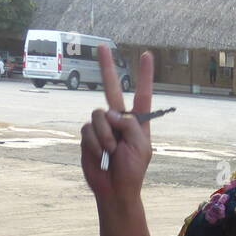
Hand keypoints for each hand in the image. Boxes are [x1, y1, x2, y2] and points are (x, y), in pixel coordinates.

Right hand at [80, 45, 155, 202]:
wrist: (114, 189)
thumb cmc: (132, 170)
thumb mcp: (141, 147)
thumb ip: (130, 125)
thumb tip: (110, 113)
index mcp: (138, 121)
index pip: (142, 93)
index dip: (144, 75)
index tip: (147, 55)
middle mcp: (119, 119)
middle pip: (111, 88)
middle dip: (107, 66)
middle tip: (101, 45)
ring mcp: (102, 126)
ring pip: (98, 115)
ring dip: (106, 136)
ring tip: (112, 152)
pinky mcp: (88, 135)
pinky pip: (88, 129)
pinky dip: (95, 144)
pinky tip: (101, 156)